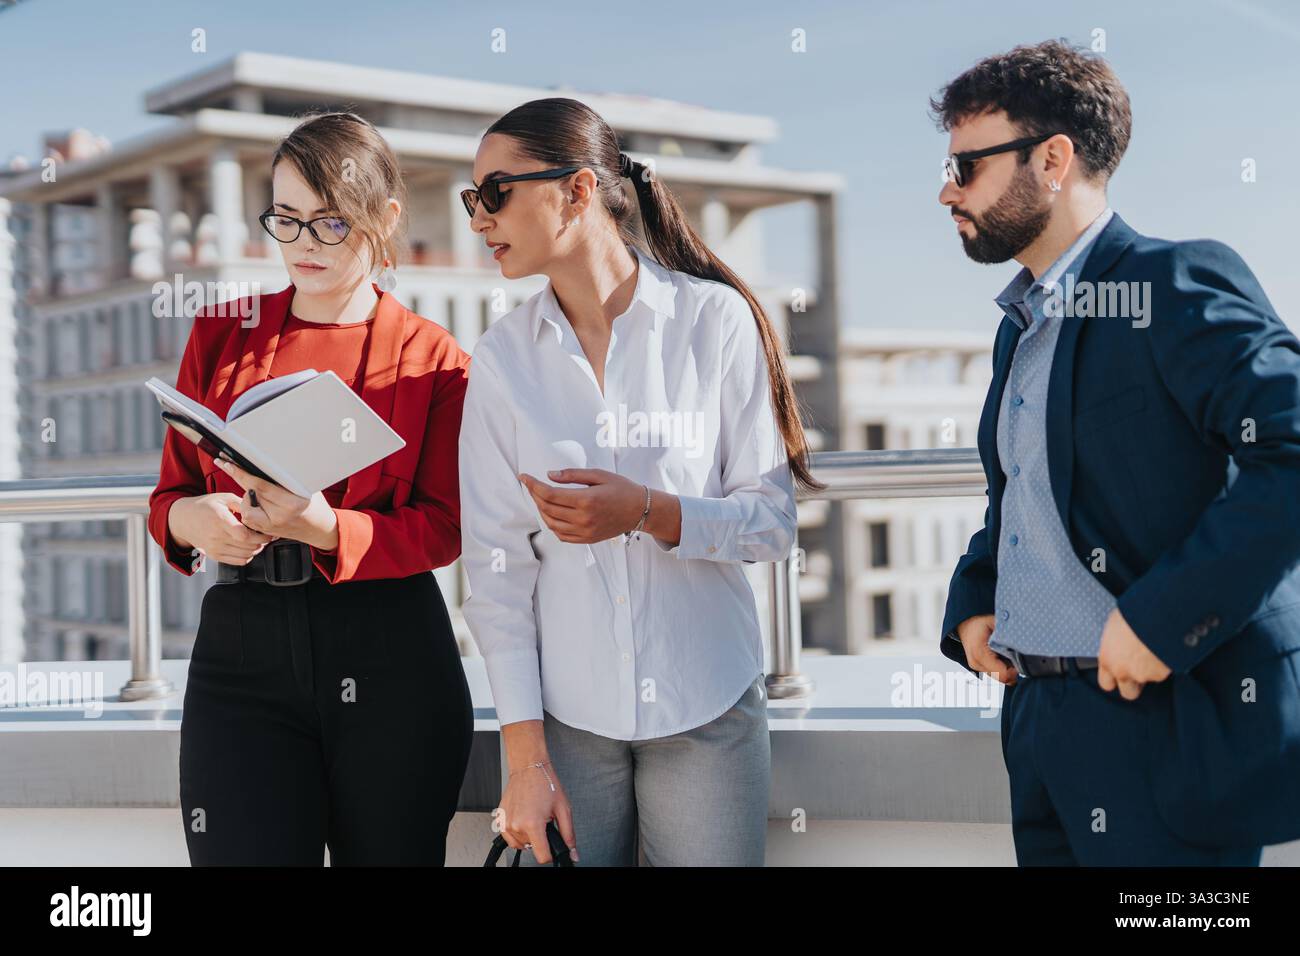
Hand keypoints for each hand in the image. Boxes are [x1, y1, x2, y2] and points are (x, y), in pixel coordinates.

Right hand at [167, 492, 274, 566]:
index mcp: (219, 519)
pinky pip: (238, 562)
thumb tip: (259, 508)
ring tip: (258, 541)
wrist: (183, 520)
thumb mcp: (223, 498)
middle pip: (247, 546)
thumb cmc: (204, 507)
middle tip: (266, 535)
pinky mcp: (214, 555)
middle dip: (262, 542)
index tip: (266, 531)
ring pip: (245, 555)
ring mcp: (214, 548)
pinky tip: (248, 547)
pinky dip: (248, 556)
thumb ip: (241, 503)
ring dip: (256, 549)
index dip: (259, 535)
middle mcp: (216, 536)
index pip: (243, 535)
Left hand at [213, 458, 339, 551]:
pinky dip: (250, 509)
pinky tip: (258, 505)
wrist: (321, 529)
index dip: (241, 473)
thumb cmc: (315, 506)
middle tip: (242, 473)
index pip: (259, 485)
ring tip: (261, 495)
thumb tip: (265, 461)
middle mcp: (280, 516)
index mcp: (291, 502)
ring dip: (248, 498)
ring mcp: (272, 526)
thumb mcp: (306, 487)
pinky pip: (249, 519)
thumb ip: (285, 478)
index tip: (227, 464)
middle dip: (244, 482)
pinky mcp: (267, 532)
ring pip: (246, 509)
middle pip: (250, 495)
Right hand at [497, 721, 577, 863]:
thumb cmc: (545, 784)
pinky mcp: (500, 820)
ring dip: (529, 836)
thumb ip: (568, 834)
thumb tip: (573, 853)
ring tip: (534, 818)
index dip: (551, 854)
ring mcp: (506, 823)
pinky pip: (510, 838)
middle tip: (544, 820)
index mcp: (533, 824)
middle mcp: (517, 825)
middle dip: (540, 838)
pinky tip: (524, 820)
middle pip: (532, 848)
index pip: (542, 856)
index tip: (553, 846)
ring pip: (521, 844)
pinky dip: (518, 834)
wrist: (529, 768)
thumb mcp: (563, 809)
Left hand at [518, 468, 647, 543]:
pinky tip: (551, 514)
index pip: (550, 494)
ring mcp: (585, 531)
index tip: (524, 477)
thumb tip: (550, 475)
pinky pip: (561, 535)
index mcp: (586, 500)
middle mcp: (584, 518)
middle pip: (547, 508)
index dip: (533, 485)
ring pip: (551, 523)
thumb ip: (573, 475)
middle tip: (531, 485)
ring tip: (540, 498)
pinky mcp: (587, 539)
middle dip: (535, 495)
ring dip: (541, 510)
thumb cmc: (622, 489)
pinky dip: (551, 525)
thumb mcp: (599, 474)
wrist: (640, 510)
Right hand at [957, 613, 1017, 684]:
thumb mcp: (996, 623)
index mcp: (980, 653)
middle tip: (1016, 654)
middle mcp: (976, 663)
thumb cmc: (980, 622)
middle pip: (1003, 678)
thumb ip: (1009, 634)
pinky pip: (996, 674)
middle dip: (1013, 669)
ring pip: (1000, 678)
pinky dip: (1002, 667)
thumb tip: (1026, 643)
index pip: (1003, 674)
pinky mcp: (978, 669)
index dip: (1016, 670)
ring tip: (1008, 653)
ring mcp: (976, 667)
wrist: (965, 624)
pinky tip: (1002, 656)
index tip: (1020, 658)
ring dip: (1008, 668)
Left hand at [1097, 607, 1170, 699]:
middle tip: (1140, 670)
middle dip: (1135, 684)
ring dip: (1151, 672)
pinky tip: (1163, 650)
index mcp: (1107, 659)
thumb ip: (1113, 644)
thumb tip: (1115, 644)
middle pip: (1128, 692)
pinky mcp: (1160, 674)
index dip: (1114, 680)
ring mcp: (1142, 675)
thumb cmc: (1132, 615)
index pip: (1106, 683)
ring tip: (1153, 652)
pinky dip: (1164, 665)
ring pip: (1147, 681)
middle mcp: (1122, 671)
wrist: (1154, 615)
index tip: (1120, 673)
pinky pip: (1163, 673)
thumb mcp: (1114, 626)